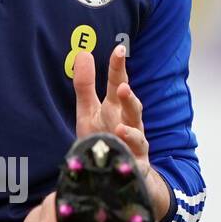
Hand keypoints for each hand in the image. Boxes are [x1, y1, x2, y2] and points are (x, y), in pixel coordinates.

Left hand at [72, 45, 170, 221]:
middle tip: (123, 87)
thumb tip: (82, 53)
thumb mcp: (88, 112)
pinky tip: (123, 158)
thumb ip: (85, 85)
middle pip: (133, 109)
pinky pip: (135, 163)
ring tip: (119, 127)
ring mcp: (135, 145)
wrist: (115, 172)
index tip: (119, 49)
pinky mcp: (135, 166)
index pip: (119, 84)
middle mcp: (129, 124)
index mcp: (117, 109)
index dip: (119, 68)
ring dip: (131, 131)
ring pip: (138, 135)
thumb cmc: (103, 138)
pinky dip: (130, 160)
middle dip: (130, 98)